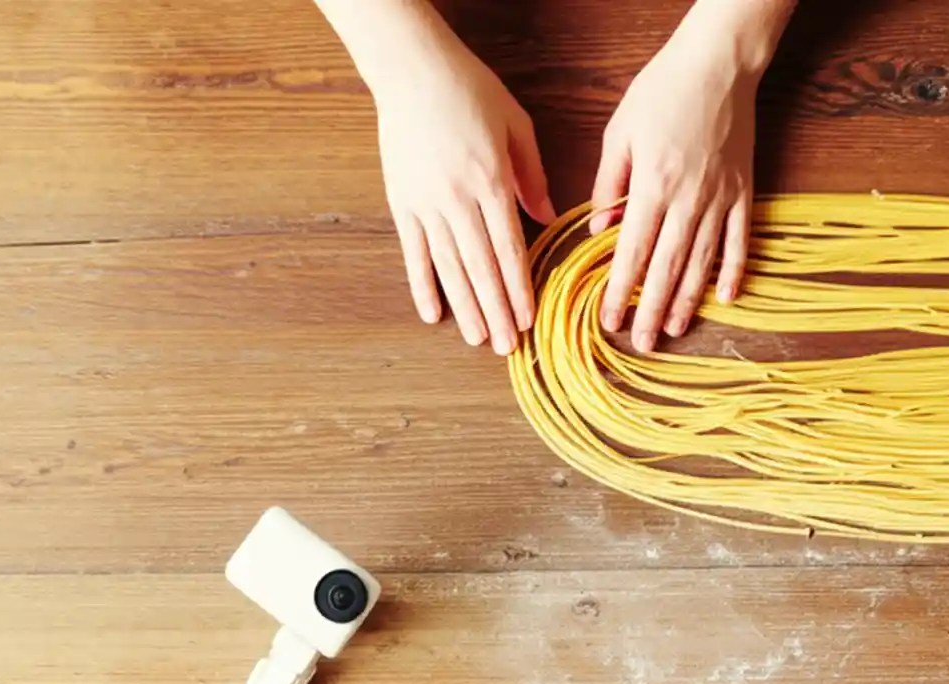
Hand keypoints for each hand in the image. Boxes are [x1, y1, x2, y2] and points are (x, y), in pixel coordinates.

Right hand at [373, 35, 554, 354]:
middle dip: (496, 311)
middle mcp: (458, 201)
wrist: (413, 71)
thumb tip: (547, 217)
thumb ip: (533, 175)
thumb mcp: (517, 126)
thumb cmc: (470, 92)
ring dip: (465, 307)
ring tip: (477, 339)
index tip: (529, 319)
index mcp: (491, 183)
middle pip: (481, 268)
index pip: (510, 250)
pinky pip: (413, 253)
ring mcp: (425, 205)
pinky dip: (422, 285)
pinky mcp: (401, 203)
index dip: (519, 289)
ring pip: (449, 268)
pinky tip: (432, 313)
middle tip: (507, 346)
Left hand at [591, 0, 794, 352]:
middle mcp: (687, 200)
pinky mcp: (744, 191)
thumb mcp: (619, 132)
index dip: (619, 292)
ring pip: (702, 261)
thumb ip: (607, 184)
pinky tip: (728, 296)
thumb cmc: (663, 91)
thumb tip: (599, 230)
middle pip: (666, 268)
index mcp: (651, 187)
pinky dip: (735, 270)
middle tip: (642, 343)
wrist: (720, 64)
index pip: (631, 253)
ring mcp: (720, 198)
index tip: (610, 320)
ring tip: (674, 329)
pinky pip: (740, 239)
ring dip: (687, 299)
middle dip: (651, 309)